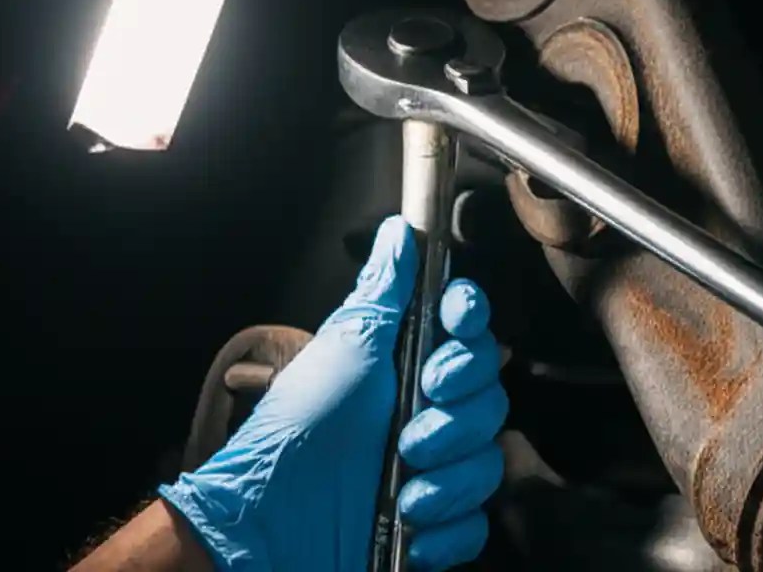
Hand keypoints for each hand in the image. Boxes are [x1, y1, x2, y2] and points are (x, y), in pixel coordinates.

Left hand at [160, 216, 507, 570]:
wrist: (272, 524)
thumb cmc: (299, 431)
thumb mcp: (342, 349)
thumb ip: (383, 292)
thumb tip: (397, 232)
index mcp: (408, 364)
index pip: (470, 330)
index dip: (469, 326)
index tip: (452, 327)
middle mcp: (428, 411)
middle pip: (489, 396)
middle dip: (453, 417)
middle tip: (409, 429)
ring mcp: (435, 467)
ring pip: (488, 460)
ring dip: (448, 478)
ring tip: (403, 488)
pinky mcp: (436, 522)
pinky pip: (476, 521)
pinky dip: (448, 529)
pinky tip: (412, 526)